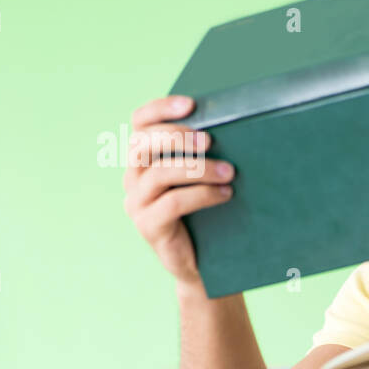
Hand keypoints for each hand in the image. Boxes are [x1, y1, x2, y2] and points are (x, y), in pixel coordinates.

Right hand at [122, 95, 234, 291]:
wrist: (204, 263)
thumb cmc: (207, 213)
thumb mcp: (203, 179)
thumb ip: (204, 153)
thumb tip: (235, 122)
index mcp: (143, 159)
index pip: (139, 124)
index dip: (160, 109)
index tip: (191, 104)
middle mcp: (132, 178)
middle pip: (143, 145)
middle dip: (178, 137)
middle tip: (211, 140)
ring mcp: (137, 203)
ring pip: (159, 174)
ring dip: (198, 168)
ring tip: (229, 172)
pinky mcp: (148, 227)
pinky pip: (172, 203)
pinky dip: (202, 195)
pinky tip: (226, 194)